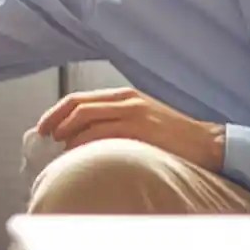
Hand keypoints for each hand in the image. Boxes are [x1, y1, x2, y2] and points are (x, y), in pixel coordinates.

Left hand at [36, 88, 225, 170]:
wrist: (207, 143)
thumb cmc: (174, 138)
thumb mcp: (142, 121)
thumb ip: (116, 122)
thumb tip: (83, 137)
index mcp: (124, 95)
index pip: (79, 98)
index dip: (56, 111)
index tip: (43, 127)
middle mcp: (125, 99)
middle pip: (77, 104)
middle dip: (54, 119)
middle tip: (43, 136)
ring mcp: (132, 112)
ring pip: (84, 116)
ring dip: (65, 132)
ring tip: (58, 148)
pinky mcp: (138, 128)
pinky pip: (99, 132)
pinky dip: (81, 143)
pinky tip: (75, 154)